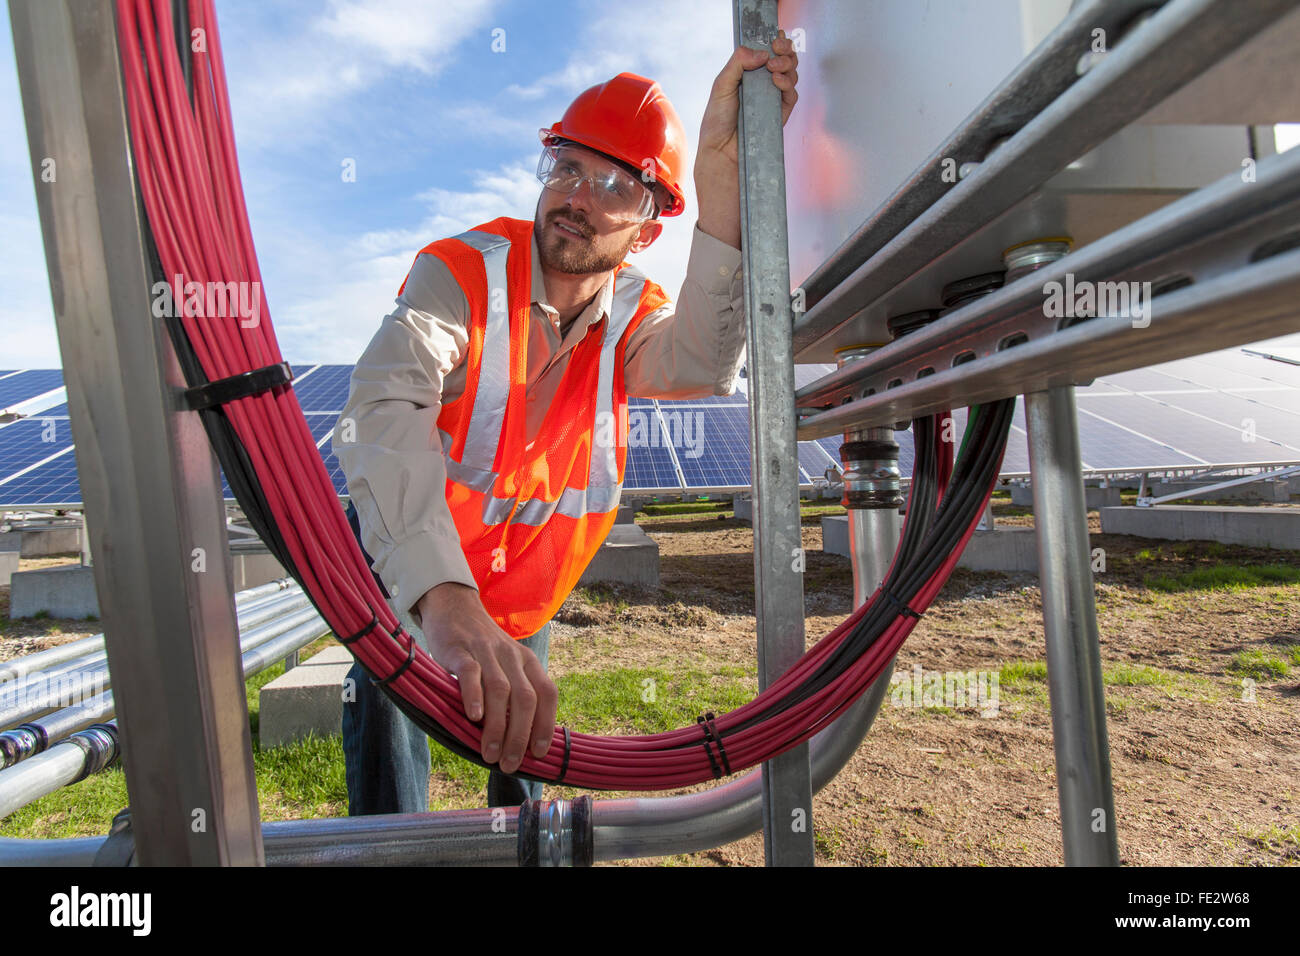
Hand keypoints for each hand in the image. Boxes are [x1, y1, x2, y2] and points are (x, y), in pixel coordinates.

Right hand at [415, 582, 556, 773]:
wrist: (454, 606)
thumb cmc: (480, 647)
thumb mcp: (505, 665)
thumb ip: (513, 694)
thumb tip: (519, 742)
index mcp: (528, 662)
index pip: (547, 693)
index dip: (546, 725)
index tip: (539, 754)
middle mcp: (512, 656)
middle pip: (525, 698)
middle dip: (520, 736)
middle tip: (509, 764)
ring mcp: (487, 652)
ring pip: (500, 690)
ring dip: (497, 726)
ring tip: (490, 754)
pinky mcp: (460, 650)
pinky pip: (471, 673)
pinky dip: (475, 696)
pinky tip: (474, 717)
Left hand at [696, 29, 799, 247]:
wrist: (722, 162)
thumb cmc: (715, 131)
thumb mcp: (720, 91)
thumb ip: (736, 67)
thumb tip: (759, 52)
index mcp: (742, 81)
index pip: (762, 55)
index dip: (771, 44)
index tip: (774, 38)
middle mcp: (757, 91)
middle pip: (780, 62)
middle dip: (784, 51)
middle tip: (779, 49)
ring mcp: (769, 105)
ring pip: (789, 77)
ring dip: (787, 66)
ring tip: (776, 69)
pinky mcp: (779, 120)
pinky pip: (791, 98)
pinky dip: (789, 86)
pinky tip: (779, 83)